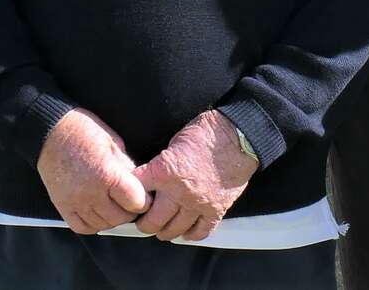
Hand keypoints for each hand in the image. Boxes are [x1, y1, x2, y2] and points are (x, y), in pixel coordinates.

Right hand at [36, 108, 148, 233]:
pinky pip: (82, 227)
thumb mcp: (114, 143)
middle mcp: (91, 192)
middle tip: (131, 203)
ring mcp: (75, 202)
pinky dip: (93, 224)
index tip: (145, 197)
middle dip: (130, 211)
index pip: (136, 202)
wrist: (52, 131)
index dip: (145, 201)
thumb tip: (139, 184)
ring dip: (113, 219)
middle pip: (121, 217)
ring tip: (115, 206)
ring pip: (103, 225)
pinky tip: (98, 213)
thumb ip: (127, 167)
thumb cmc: (84, 132)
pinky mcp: (62, 206)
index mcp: (108, 174)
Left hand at [133, 109, 259, 241]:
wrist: (238, 135)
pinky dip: (191, 234)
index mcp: (164, 171)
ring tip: (162, 228)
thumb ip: (162, 164)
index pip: (135, 191)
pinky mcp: (216, 210)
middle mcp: (178, 192)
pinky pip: (200, 232)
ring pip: (173, 230)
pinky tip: (186, 230)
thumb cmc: (207, 133)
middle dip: (144, 222)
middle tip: (143, 220)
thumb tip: (152, 180)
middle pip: (152, 220)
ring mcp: (198, 204)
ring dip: (164, 231)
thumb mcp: (174, 142)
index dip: (130, 195)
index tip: (130, 198)